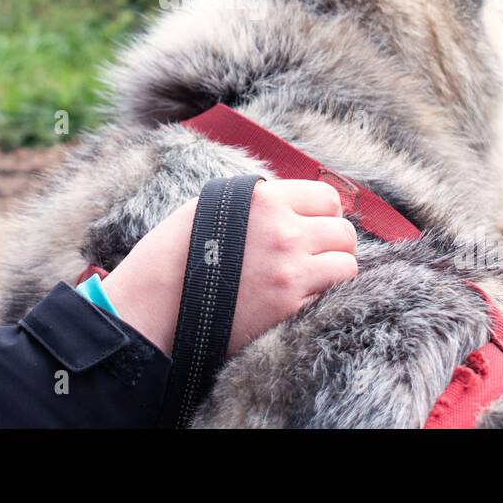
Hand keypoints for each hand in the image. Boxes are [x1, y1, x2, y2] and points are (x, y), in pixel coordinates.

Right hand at [102, 179, 357, 356]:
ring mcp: (289, 268)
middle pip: (343, 230)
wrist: (155, 303)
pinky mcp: (289, 305)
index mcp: (264, 199)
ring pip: (347, 263)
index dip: (324, 212)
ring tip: (313, 277)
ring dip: (334, 269)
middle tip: (317, 254)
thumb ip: (259, 202)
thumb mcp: (213, 205)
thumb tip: (294, 205)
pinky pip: (332, 294)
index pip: (326, 196)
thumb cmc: (175, 252)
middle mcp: (283, 229)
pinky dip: (324, 295)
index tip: (316, 225)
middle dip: (334, 242)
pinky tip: (302, 297)